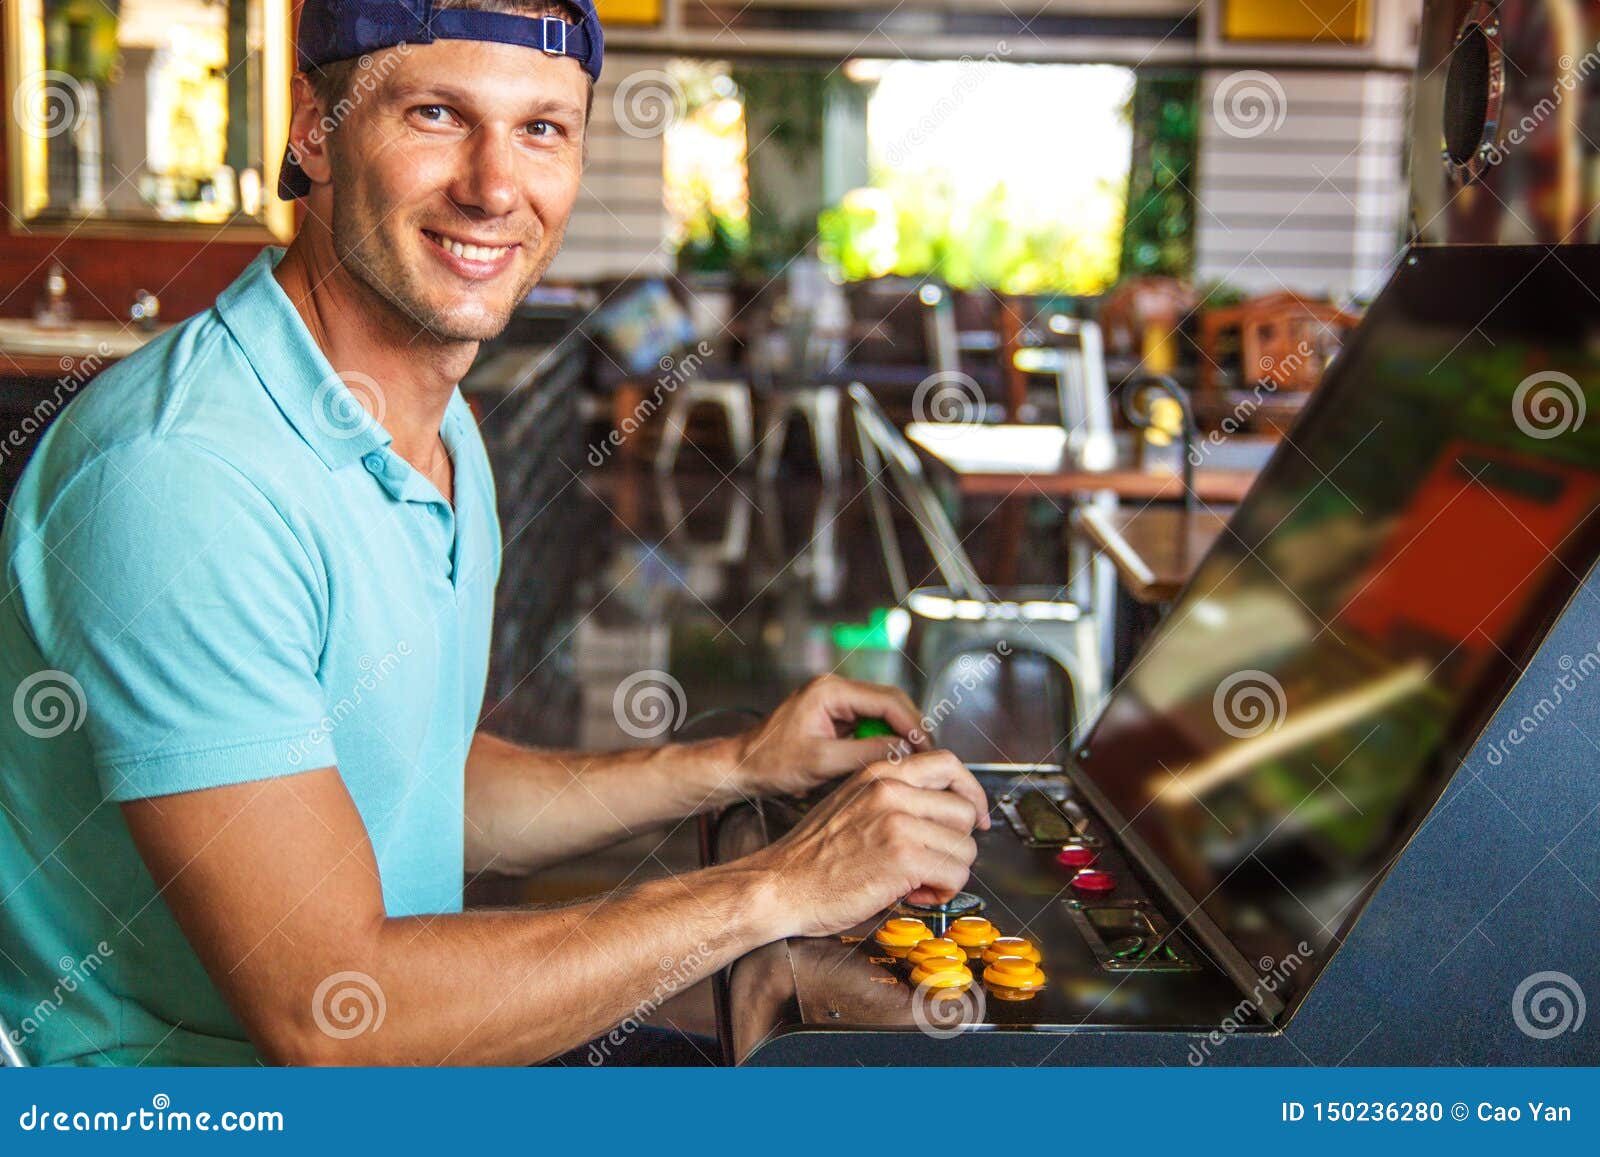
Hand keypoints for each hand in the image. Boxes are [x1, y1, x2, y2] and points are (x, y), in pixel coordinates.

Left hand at [729, 675, 933, 798]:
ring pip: (883, 711)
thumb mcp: (822, 762)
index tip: (928, 748)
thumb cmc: (772, 763)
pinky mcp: (835, 715)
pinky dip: (883, 738)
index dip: (912, 724)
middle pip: (890, 701)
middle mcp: (835, 688)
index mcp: (830, 690)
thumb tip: (905, 750)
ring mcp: (836, 700)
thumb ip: (865, 753)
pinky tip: (891, 758)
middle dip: (910, 727)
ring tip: (914, 759)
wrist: (744, 766)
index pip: (887, 700)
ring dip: (899, 733)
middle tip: (928, 755)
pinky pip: (869, 722)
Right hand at [745, 751, 989, 939]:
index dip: (970, 793)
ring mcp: (897, 821)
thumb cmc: (813, 856)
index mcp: (879, 773)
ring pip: (964, 846)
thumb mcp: (852, 804)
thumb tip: (944, 812)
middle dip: (955, 843)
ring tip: (917, 881)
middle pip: (963, 810)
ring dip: (948, 871)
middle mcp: (891, 789)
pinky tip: (912, 894)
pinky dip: (942, 892)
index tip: (974, 818)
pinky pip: (954, 874)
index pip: (948, 763)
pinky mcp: (903, 856)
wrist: (780, 884)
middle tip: (930, 863)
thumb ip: (895, 798)